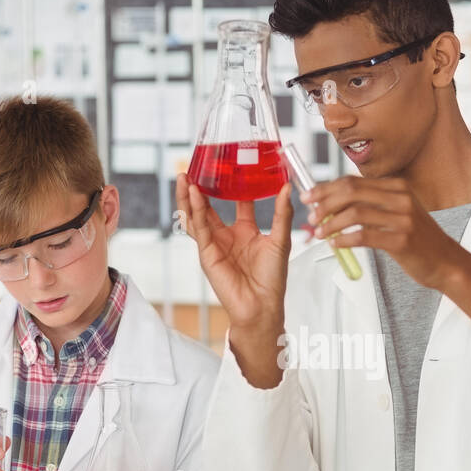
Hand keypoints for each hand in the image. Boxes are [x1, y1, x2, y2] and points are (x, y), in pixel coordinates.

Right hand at [175, 174, 294, 332]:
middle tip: (195, 168)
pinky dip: (195, 211)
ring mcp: (214, 244)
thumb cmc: (272, 278)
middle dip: (200, 188)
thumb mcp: (281, 240)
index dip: (232, 185)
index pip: (236, 202)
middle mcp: (227, 236)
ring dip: (188, 197)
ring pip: (196, 216)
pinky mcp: (207, 254)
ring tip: (183, 177)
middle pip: (208, 207)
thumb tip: (286, 187)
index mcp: (245, 231)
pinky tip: (193, 194)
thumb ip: (282, 213)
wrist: (263, 305)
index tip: (230, 165)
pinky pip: (199, 229)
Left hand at [304, 176, 462, 290]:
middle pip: (351, 192)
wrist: (446, 262)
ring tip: (319, 233)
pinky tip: (335, 244)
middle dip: (324, 202)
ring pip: (354, 213)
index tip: (308, 196)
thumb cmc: (418, 240)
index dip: (326, 188)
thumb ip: (372, 206)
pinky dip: (344, 239)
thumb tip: (334, 203)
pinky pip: (363, 236)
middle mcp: (400, 197)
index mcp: (397, 187)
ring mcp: (403, 218)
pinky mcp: (401, 240)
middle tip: (310, 215)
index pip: (353, 181)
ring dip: (331, 223)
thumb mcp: (398, 214)